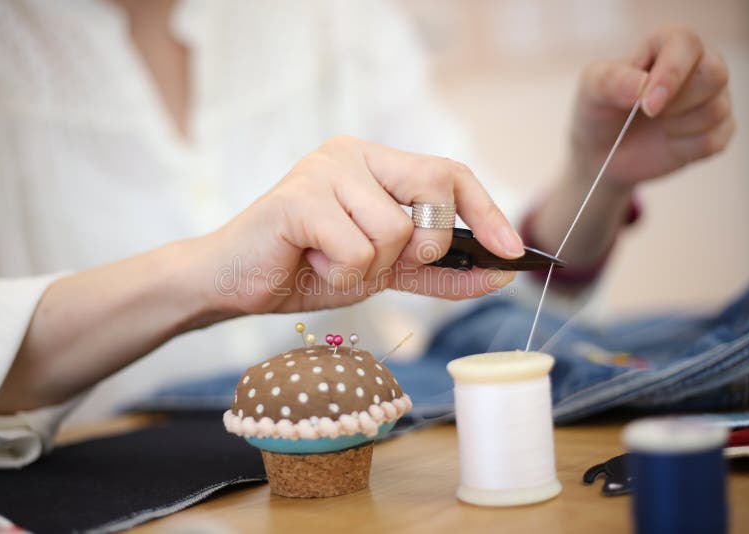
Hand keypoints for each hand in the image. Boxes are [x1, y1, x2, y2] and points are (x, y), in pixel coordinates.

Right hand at [203, 136, 521, 314]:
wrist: (234, 283)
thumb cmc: (305, 269)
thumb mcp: (383, 273)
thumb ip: (437, 273)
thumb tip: (499, 274)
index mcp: (374, 161)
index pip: (449, 173)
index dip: (487, 212)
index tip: (514, 252)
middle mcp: (352, 153)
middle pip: (434, 188)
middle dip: (428, 245)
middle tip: (386, 264)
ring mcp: (324, 169)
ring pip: (397, 231)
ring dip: (370, 269)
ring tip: (330, 262)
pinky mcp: (300, 197)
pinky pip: (359, 250)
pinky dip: (341, 275)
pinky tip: (310, 264)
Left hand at [571, 26, 733, 188]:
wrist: (602, 154)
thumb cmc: (599, 111)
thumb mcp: (591, 90)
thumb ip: (610, 80)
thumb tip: (642, 84)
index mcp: (666, 44)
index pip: (686, 43)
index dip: (671, 73)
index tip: (647, 105)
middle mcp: (698, 65)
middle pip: (714, 73)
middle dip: (677, 103)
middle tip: (647, 114)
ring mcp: (712, 98)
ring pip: (715, 109)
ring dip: (677, 126)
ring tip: (653, 125)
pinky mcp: (717, 130)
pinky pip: (713, 140)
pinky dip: (684, 148)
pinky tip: (667, 142)